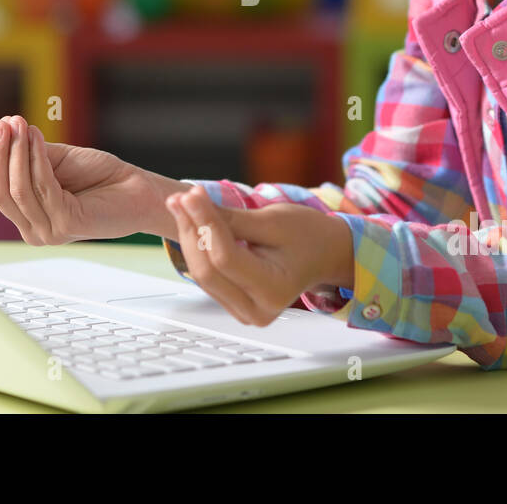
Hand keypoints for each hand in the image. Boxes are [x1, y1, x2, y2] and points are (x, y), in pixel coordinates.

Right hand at [0, 115, 149, 243]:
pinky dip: (36, 159)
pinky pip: (43, 187)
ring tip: (17, 124)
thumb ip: (27, 152)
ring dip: (15, 152)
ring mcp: (48, 231)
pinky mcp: (66, 226)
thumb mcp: (55, 159)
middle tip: (0, 123)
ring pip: (18, 189)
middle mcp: (32, 229)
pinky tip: (35, 135)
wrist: (137, 189)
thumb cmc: (98, 175)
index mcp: (26, 215)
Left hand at [165, 186, 352, 325]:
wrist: (325, 254)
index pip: (225, 258)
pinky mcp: (234, 304)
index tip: (192, 194)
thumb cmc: (308, 235)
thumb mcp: (274, 221)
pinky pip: (208, 276)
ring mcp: (244, 312)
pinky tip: (193, 223)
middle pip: (208, 270)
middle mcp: (257, 310)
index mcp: (273, 291)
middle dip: (191, 230)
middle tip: (182, 197)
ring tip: (183, 204)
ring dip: (190, 237)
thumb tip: (192, 204)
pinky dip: (199, 248)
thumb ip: (232, 219)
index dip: (204, 224)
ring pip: (203, 274)